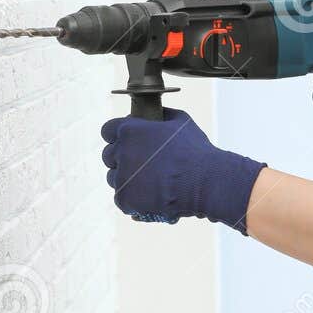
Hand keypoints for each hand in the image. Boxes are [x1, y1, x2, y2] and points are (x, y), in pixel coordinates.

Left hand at [100, 109, 266, 233]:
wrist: (205, 182)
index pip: (107, 131)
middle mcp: (121, 152)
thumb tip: (156, 112)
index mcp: (129, 130)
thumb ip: (162, 114)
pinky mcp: (125, 198)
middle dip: (121, 159)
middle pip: (108, 155)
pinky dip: (132, 201)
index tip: (127, 144)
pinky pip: (121, 199)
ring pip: (113, 178)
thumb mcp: (181, 121)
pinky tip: (148, 198)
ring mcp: (121, 177)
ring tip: (148, 184)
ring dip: (126, 180)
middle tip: (140, 166)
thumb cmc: (195, 150)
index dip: (117, 137)